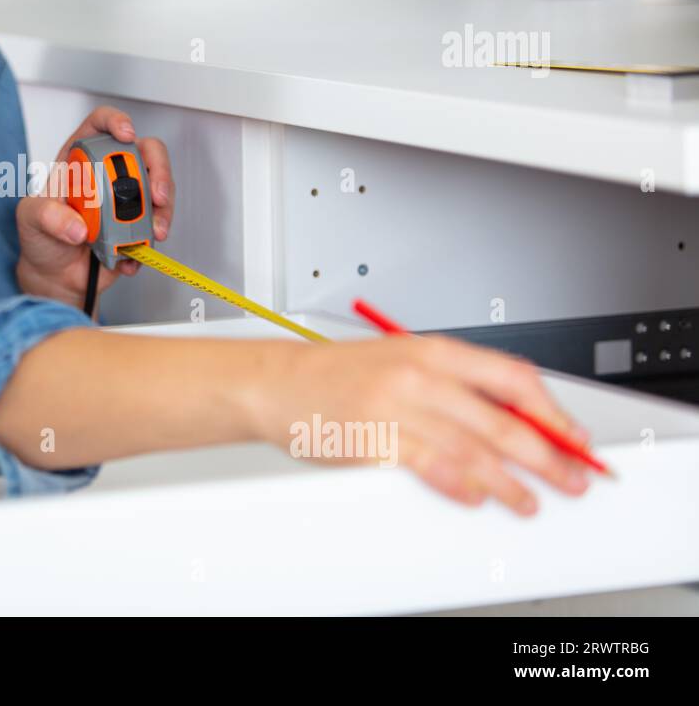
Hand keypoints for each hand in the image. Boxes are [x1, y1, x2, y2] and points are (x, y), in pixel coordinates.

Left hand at [15, 106, 173, 312]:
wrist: (54, 275)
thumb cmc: (41, 237)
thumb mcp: (31, 219)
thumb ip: (48, 216)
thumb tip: (77, 227)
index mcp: (81, 158)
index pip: (100, 125)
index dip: (116, 121)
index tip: (126, 135)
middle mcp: (109, 173)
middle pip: (145, 152)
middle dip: (159, 170)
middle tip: (156, 195)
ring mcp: (127, 200)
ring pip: (160, 190)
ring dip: (163, 211)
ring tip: (152, 232)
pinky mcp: (138, 226)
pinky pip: (155, 227)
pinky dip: (149, 243)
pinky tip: (130, 257)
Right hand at [255, 334, 593, 514]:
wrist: (278, 383)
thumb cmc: (337, 373)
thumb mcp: (401, 359)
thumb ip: (453, 383)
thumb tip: (510, 417)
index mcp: (432, 350)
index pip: (512, 378)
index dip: (551, 411)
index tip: (572, 436)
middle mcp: (419, 376)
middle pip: (502, 422)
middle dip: (546, 456)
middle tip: (570, 477)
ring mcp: (397, 408)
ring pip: (473, 451)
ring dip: (509, 482)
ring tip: (529, 500)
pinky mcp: (376, 440)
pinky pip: (432, 467)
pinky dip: (460, 485)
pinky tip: (476, 495)